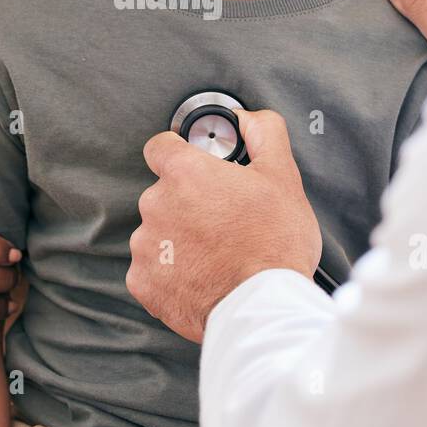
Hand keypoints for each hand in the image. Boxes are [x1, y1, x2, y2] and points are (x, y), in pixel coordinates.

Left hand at [128, 109, 321, 343]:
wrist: (264, 307)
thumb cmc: (275, 244)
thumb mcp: (282, 175)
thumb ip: (262, 132)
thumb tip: (246, 118)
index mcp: (184, 173)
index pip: (160, 147)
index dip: (179, 154)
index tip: (195, 169)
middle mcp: (156, 205)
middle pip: (164, 193)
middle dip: (188, 204)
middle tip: (223, 222)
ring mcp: (146, 246)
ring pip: (157, 232)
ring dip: (179, 239)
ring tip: (216, 254)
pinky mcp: (144, 283)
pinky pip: (152, 269)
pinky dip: (172, 272)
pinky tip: (202, 276)